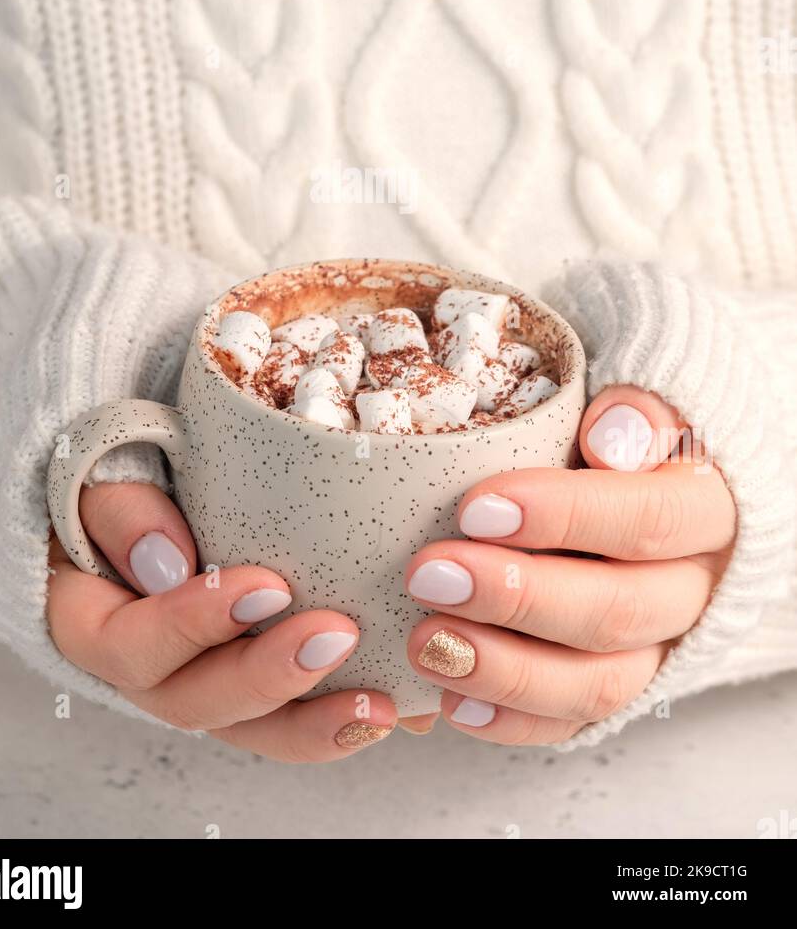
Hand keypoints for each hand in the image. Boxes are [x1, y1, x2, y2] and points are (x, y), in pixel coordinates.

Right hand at [48, 482, 395, 760]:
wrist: (146, 480)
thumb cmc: (122, 473)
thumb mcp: (100, 470)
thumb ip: (120, 508)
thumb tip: (168, 563)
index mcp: (92, 620)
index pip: (131, 644)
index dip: (195, 625)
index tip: (266, 584)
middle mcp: (145, 668)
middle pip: (194, 702)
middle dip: (268, 676)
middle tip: (337, 634)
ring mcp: (201, 681)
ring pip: (250, 727)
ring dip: (315, 722)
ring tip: (377, 705)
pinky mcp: (251, 682)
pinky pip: (290, 717)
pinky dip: (341, 716)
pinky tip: (396, 710)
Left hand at [403, 385, 735, 743]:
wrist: (643, 488)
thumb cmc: (619, 439)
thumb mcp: (637, 408)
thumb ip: (636, 413)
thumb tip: (613, 436)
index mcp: (706, 511)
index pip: (646, 520)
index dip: (563, 519)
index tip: (475, 508)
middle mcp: (691, 591)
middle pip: (616, 611)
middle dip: (515, 598)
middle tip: (427, 576)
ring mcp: (656, 650)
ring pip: (598, 684)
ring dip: (505, 671)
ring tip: (427, 644)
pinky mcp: (616, 689)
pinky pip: (571, 724)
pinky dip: (510, 721)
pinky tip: (450, 702)